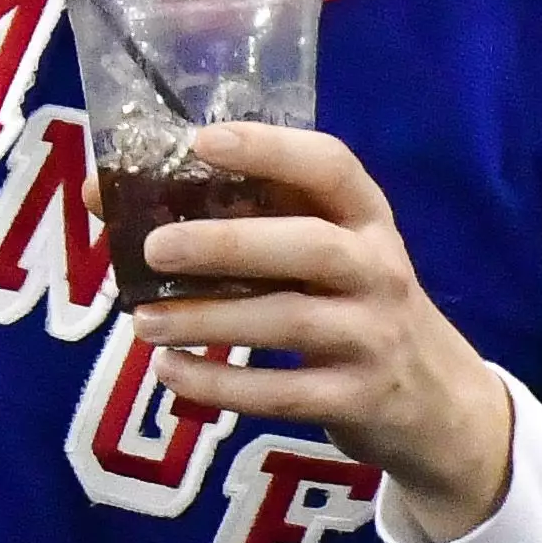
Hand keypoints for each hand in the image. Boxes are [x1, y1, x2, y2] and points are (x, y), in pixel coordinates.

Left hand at [131, 126, 514, 533]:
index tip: (201, 140)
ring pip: (289, 321)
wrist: (437, 402)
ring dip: (207, 320)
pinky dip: (220, 385)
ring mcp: (372, 336)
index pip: (331, 166)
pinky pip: (283, 393)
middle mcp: (377, 269)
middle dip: (227, 243)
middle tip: (153, 247)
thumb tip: (104, 195)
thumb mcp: (318, 252)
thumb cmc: (347, 303)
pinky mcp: (358, 399)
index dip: (269, 148)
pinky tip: (170, 371)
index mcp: (365, 218)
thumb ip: (234, 218)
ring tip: (142, 321)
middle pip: (309, 246)